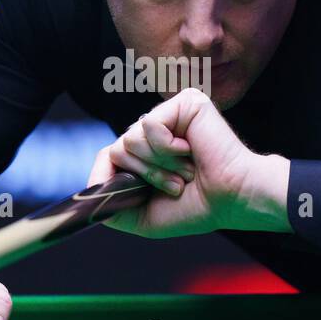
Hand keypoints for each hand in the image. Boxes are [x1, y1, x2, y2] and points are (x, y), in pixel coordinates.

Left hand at [87, 87, 291, 237]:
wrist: (232, 199)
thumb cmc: (196, 207)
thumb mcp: (141, 216)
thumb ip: (110, 202)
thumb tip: (88, 190)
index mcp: (148, 153)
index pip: (110, 156)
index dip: (115, 178)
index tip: (145, 194)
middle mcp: (157, 131)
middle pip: (117, 149)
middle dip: (145, 176)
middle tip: (177, 184)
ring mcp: (170, 114)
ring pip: (130, 138)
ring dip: (159, 165)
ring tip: (186, 169)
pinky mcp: (184, 103)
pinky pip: (148, 125)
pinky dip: (167, 148)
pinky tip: (189, 151)